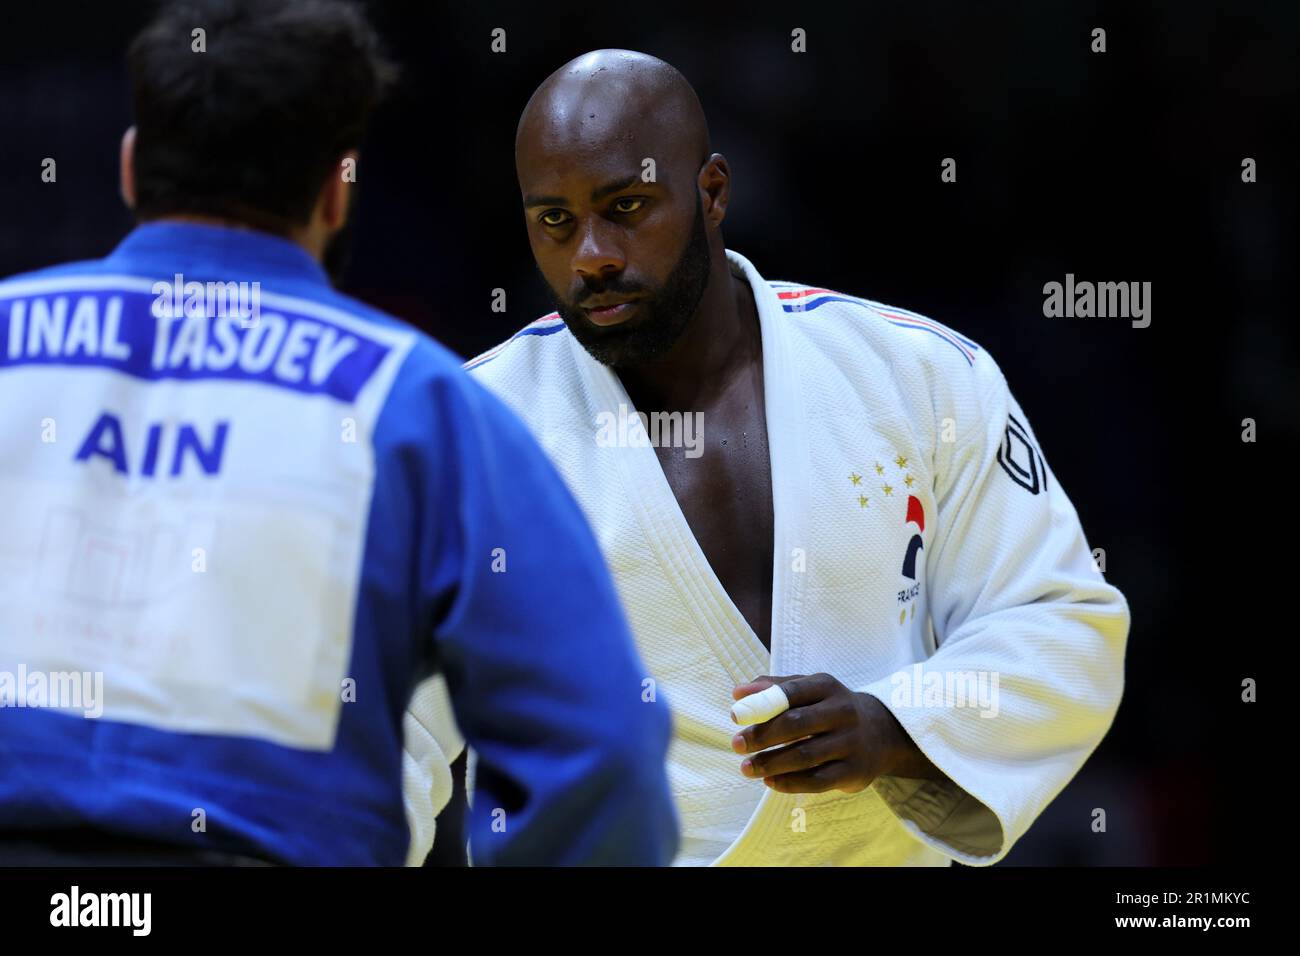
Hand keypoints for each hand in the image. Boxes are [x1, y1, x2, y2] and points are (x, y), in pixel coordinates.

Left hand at [730, 673, 942, 793]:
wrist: (880, 733)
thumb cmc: (830, 709)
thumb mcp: (808, 690)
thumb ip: (773, 689)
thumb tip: (738, 693)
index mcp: (827, 686)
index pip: (791, 692)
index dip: (761, 704)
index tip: (735, 717)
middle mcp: (842, 712)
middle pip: (796, 724)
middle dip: (762, 736)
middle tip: (737, 746)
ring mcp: (851, 743)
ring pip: (805, 755)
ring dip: (771, 763)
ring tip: (747, 768)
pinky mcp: (854, 771)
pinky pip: (817, 781)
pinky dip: (789, 783)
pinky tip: (770, 782)